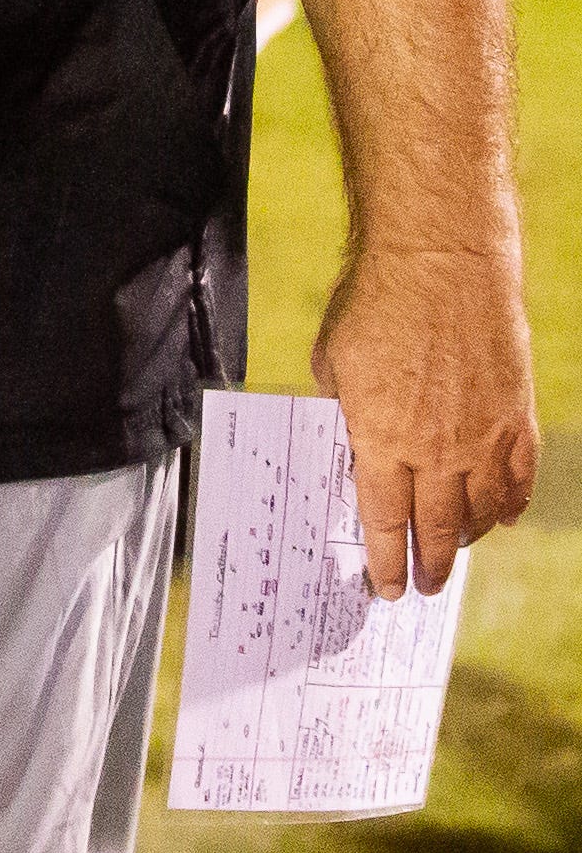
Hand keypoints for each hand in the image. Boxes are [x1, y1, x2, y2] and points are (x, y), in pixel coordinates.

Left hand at [313, 239, 538, 598]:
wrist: (442, 263)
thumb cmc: (374, 303)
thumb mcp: (333, 362)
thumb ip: (343, 412)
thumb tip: (347, 444)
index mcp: (381, 440)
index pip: (383, 520)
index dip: (385, 559)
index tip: (385, 587)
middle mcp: (437, 450)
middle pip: (436, 528)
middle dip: (428, 565)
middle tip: (425, 589)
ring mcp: (484, 437)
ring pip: (482, 512)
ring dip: (468, 539)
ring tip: (455, 553)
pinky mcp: (516, 418)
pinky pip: (519, 479)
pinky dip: (510, 505)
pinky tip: (502, 519)